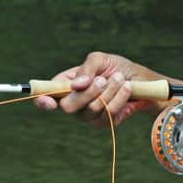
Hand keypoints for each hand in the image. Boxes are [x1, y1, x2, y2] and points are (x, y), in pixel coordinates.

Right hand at [33, 52, 156, 127]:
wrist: (140, 79)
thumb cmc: (116, 67)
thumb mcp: (100, 59)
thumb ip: (87, 68)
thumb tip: (77, 84)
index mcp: (65, 85)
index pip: (45, 96)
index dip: (42, 101)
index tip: (50, 102)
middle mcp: (73, 102)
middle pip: (68, 107)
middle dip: (88, 93)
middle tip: (103, 80)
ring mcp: (87, 114)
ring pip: (92, 109)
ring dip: (109, 91)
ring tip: (120, 79)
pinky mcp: (103, 122)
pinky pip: (108, 114)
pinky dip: (119, 98)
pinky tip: (127, 88)